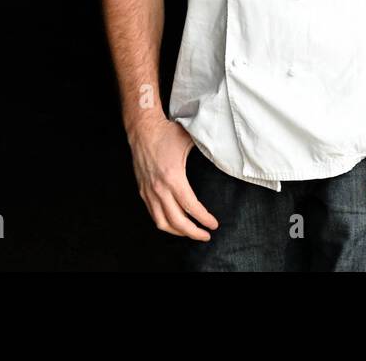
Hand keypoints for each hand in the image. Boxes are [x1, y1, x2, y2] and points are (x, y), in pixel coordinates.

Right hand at [128, 117, 219, 239]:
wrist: (143, 129)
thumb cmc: (167, 133)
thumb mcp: (190, 141)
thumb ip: (207, 150)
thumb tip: (223, 155)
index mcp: (173, 178)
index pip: (191, 207)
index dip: (203, 219)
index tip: (213, 225)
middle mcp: (159, 189)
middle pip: (177, 221)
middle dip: (193, 232)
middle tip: (206, 235)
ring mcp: (149, 192)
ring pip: (162, 222)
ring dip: (177, 231)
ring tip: (191, 233)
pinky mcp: (143, 191)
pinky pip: (153, 214)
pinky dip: (165, 223)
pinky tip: (175, 222)